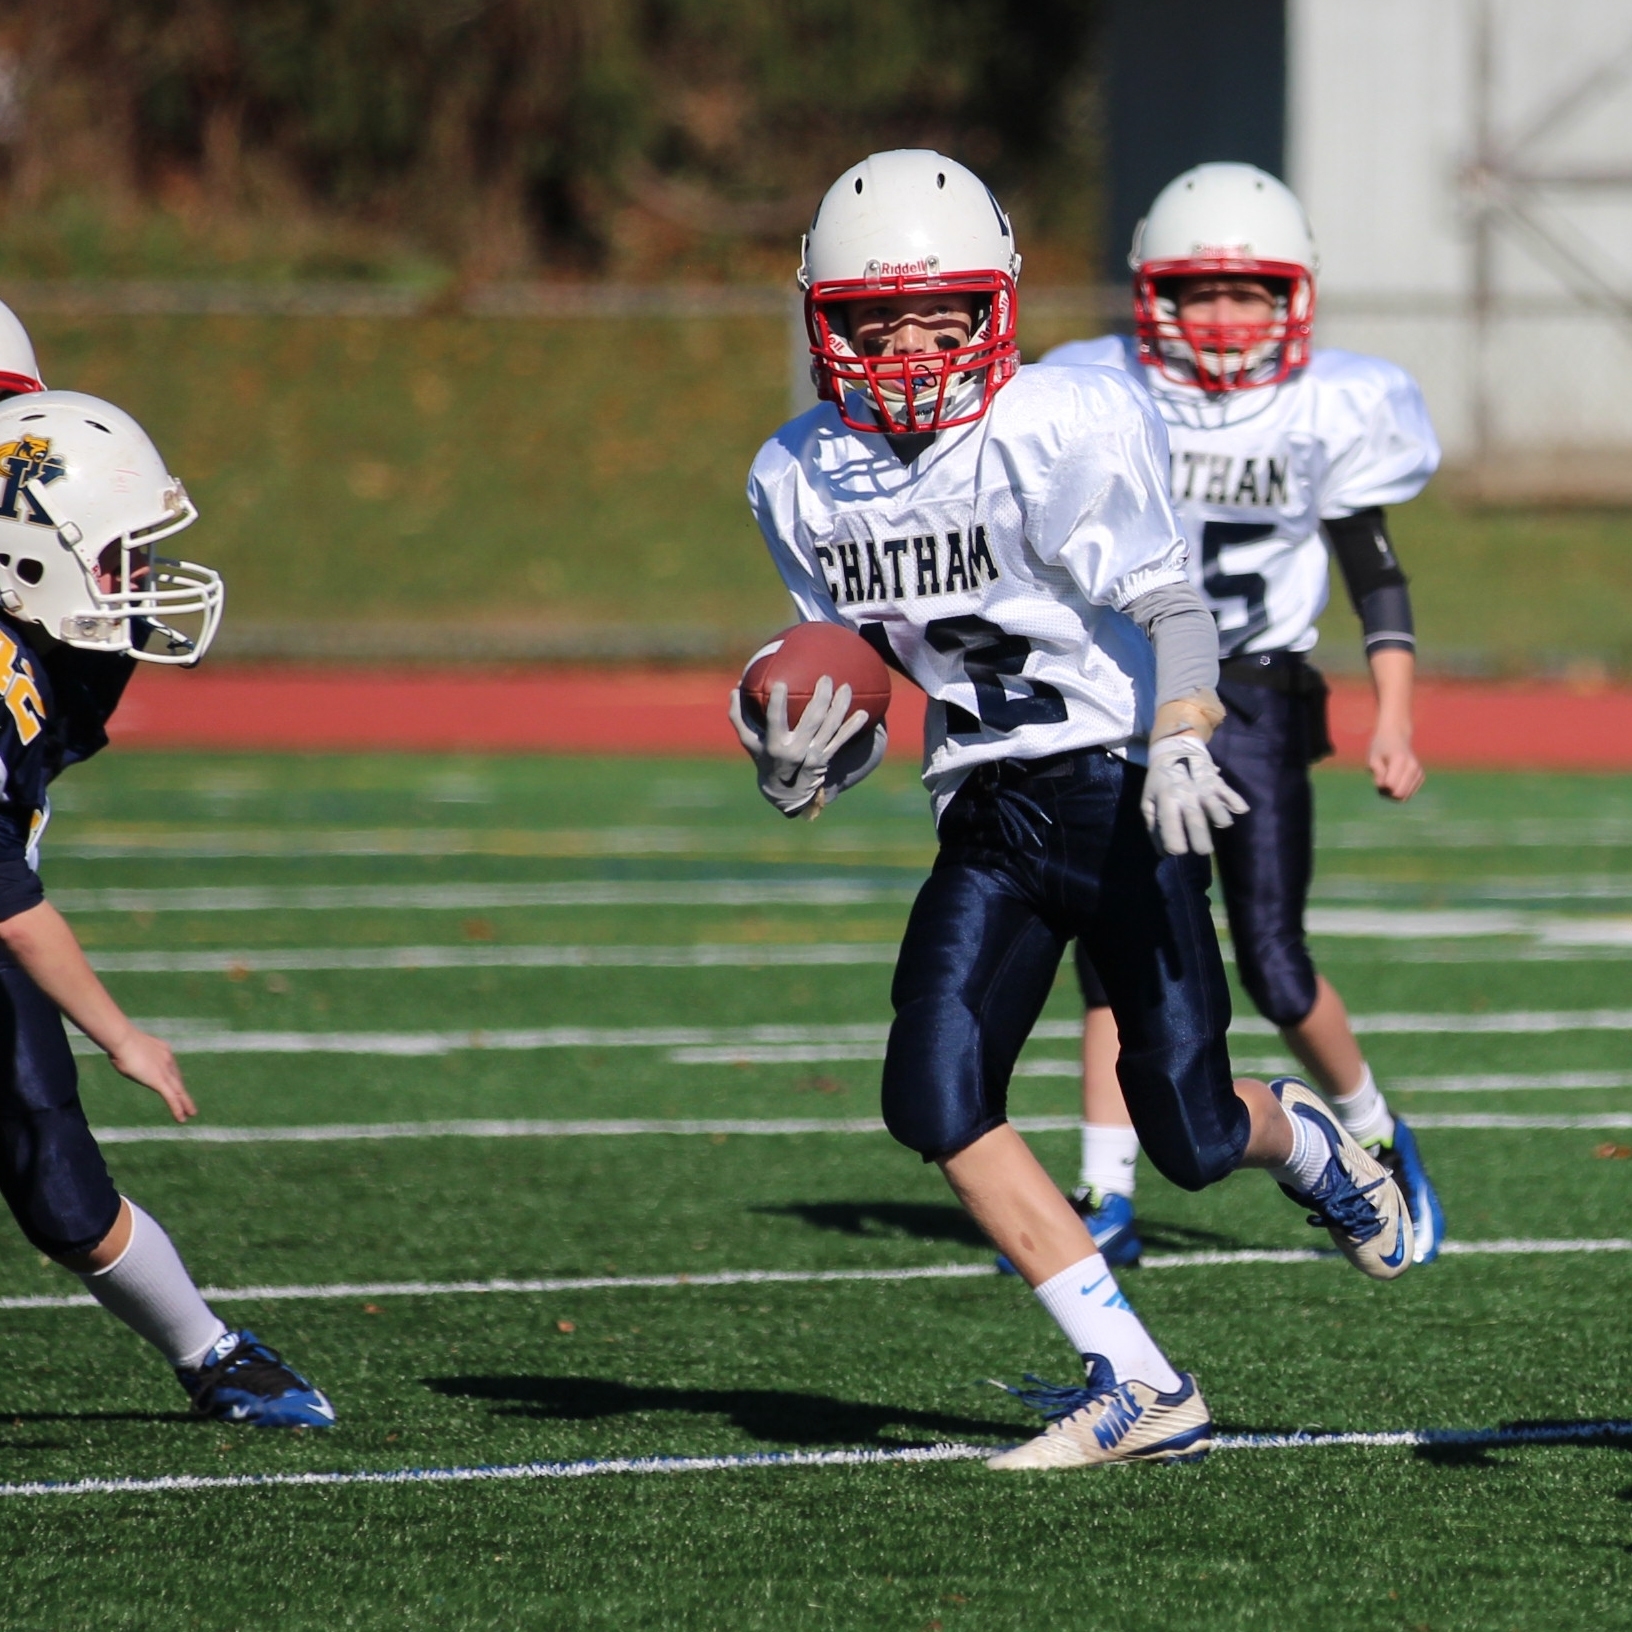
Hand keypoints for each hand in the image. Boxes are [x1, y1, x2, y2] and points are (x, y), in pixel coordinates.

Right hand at [107, 1029, 196, 1123]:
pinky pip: (171, 1097)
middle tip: (189, 1103)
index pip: (172, 1068)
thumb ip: (134, 1054)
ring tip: (191, 1114)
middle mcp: (168, 1060)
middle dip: (183, 1093)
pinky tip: (182, 1118)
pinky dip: (177, 1108)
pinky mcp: (159, 1080)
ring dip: (186, 1104)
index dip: (175, 1079)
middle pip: (178, 1080)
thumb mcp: (131, 1048)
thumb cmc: (120, 1041)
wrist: (123, 1039)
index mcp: (163, 1051)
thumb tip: (125, 1055)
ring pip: (179, 1091)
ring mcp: (165, 1070)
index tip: (177, 1085)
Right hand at [729, 677, 871, 816]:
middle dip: (822, 697)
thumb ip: (739, 716)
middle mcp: (796, 750)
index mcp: (775, 745)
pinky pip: (841, 741)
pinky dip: (853, 727)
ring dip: (841, 707)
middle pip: (812, 719)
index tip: (781, 683)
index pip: (776, 720)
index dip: (778, 703)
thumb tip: (735, 688)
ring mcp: (814, 755)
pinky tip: (864, 714)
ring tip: (846, 688)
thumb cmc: (764, 759)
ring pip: (831, 728)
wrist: (784, 793)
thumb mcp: (748, 742)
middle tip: (826, 677)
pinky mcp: (826, 759)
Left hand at [1141, 733, 1248, 854]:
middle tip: (1203, 851)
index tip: (1179, 852)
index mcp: (1166, 800)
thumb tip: (1163, 853)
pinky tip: (1237, 809)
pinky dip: (1236, 804)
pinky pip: (1231, 795)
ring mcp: (1204, 788)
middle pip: (1196, 821)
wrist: (1175, 749)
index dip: (1174, 842)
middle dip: (1202, 840)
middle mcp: (1186, 795)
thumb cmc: (1160, 781)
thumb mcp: (1148, 801)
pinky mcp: (1218, 782)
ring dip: (1221, 819)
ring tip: (1220, 824)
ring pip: (1217, 808)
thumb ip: (1153, 826)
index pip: (1170, 824)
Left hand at [1368, 724, 1422, 800]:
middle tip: (1381, 782)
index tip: (1377, 778)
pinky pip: (1409, 793)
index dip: (1380, 786)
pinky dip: (1400, 791)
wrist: (1396, 736)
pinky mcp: (1421, 776)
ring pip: (1405, 796)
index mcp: (1400, 760)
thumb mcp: (1373, 758)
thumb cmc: (1381, 748)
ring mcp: (1419, 771)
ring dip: (1394, 793)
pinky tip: (1396, 781)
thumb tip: (1384, 786)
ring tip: (1388, 781)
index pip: (1390, 785)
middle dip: (1387, 793)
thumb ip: (1377, 772)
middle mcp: (1413, 766)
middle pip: (1399, 793)